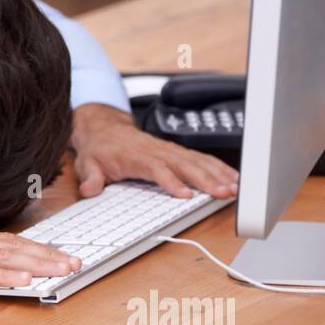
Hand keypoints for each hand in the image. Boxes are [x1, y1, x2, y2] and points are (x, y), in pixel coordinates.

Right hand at [0, 218, 81, 294]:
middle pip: (10, 245)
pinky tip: (24, 278)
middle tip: (75, 260)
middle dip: (45, 253)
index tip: (57, 253)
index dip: (32, 248)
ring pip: (1, 255)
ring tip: (62, 268)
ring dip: (36, 261)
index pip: (0, 242)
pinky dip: (4, 273)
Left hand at [69, 103, 238, 199]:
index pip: (157, 169)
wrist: (105, 129)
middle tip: (224, 193)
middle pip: (185, 165)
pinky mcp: (177, 152)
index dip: (172, 181)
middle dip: (207, 179)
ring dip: (218, 174)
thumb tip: (90, 190)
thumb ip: (91, 178)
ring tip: (236, 188)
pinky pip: (201, 158)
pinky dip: (219, 167)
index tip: (186, 195)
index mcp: (136, 157)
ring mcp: (169, 151)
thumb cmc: (100, 149)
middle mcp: (157, 152)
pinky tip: (233, 177)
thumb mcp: (88, 163)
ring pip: (198, 161)